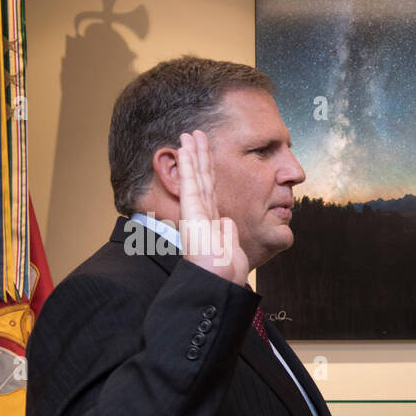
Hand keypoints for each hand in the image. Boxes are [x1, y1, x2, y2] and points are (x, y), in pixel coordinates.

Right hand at [176, 130, 247, 286]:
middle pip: (202, 178)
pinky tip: (185, 148)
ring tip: (190, 134)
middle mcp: (201, 214)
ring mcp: (195, 211)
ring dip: (192, 153)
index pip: (210, 189)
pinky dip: (188, 164)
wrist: (216, 280)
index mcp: (211, 221)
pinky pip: (190, 183)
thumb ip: (228, 231)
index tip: (205, 153)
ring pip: (195, 176)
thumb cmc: (224, 271)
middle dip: (199, 155)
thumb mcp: (231, 246)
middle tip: (196, 135)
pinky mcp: (192, 211)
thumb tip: (227, 221)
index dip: (207, 170)